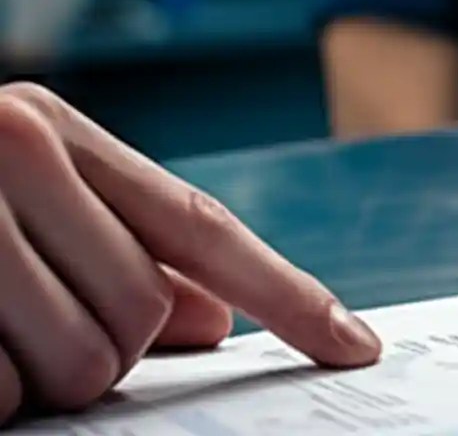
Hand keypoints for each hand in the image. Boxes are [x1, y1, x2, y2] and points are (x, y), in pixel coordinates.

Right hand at [0, 84, 381, 424]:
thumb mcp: (24, 194)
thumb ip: (120, 246)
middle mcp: (17, 155)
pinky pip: (4, 395)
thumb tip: (213, 323)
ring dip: (43, 377)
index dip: (287, 294)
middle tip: (33, 318)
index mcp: (53, 129)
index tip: (355, 345)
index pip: (202, 227)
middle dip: (110, 343)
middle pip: (147, 312)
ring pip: (85, 366)